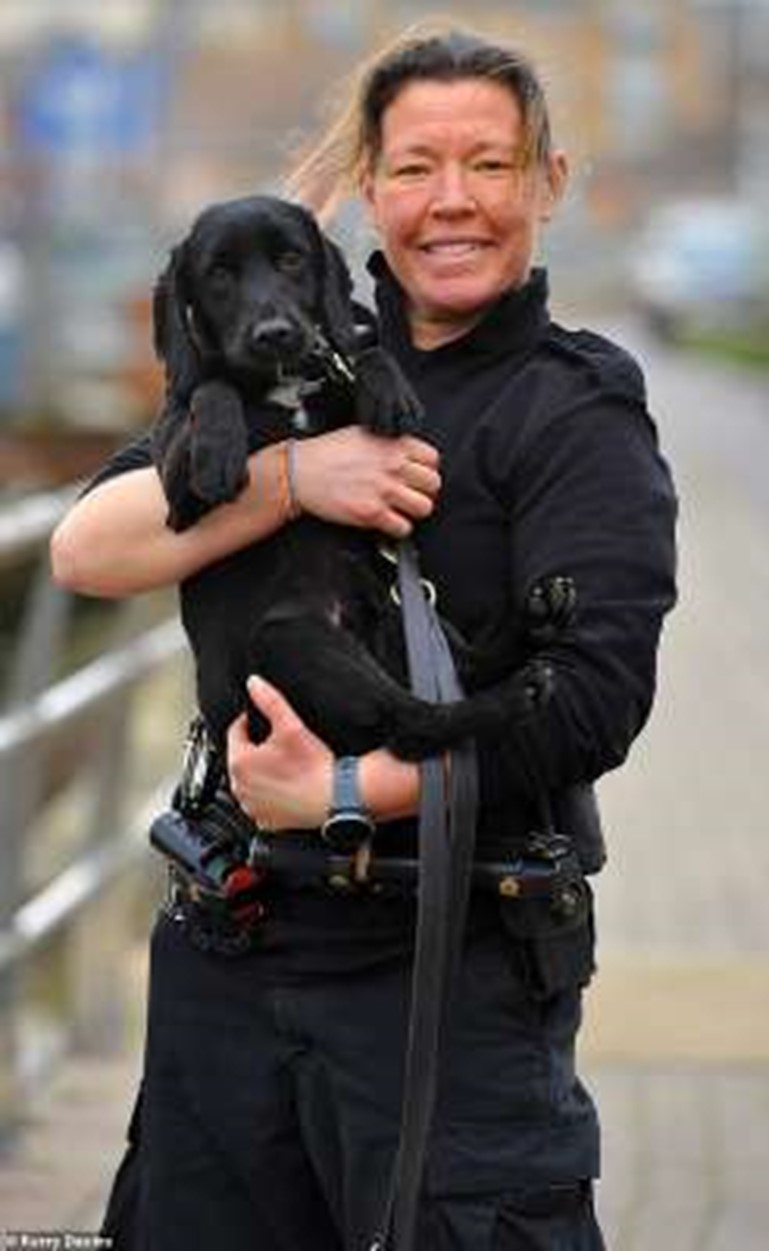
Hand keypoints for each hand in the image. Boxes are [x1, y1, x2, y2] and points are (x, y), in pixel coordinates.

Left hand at [227, 676, 332, 830]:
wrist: (334, 799)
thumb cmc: (313, 767)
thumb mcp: (291, 726)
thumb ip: (270, 701)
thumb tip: (254, 683)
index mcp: (240, 762)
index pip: (236, 731)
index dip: (251, 722)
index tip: (269, 724)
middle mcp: (239, 787)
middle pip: (242, 757)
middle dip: (257, 749)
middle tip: (282, 746)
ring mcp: (251, 806)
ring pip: (251, 780)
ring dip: (262, 772)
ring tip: (287, 766)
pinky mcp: (264, 820)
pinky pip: (261, 802)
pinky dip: (270, 794)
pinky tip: (288, 787)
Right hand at [289, 427, 440, 537]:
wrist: (300, 472)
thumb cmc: (326, 452)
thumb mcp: (362, 433)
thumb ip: (389, 443)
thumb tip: (406, 453)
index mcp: (392, 445)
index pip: (432, 459)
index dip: (426, 469)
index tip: (418, 475)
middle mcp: (392, 466)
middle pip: (433, 484)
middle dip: (423, 491)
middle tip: (410, 494)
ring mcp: (383, 491)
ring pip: (424, 507)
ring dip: (414, 510)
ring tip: (401, 509)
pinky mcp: (372, 513)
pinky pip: (403, 528)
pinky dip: (398, 528)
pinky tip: (388, 521)